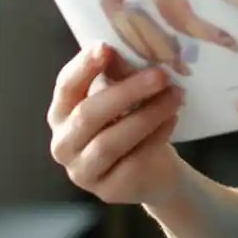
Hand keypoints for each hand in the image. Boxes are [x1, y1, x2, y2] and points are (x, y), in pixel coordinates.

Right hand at [47, 42, 185, 206]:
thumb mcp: (125, 96)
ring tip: (176, 96)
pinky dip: (157, 136)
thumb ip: (118, 75)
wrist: (154, 170)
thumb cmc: (133, 123)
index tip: (105, 47)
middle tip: (160, 75)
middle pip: (88, 115)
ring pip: (110, 141)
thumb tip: (119, 48)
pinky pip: (133, 161)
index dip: (83, 67)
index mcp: (62, 114)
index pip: (66, 87)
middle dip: (126, 92)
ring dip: (147, 115)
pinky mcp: (109, 190)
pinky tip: (173, 119)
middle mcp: (64, 144)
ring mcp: (83, 172)